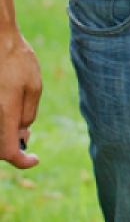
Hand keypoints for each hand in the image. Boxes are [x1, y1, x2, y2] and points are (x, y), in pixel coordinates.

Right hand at [0, 29, 41, 169]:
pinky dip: (1, 122)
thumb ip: (28, 113)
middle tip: (27, 135)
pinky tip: (9, 108)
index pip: (8, 151)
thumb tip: (22, 133)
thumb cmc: (17, 60)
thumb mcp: (33, 86)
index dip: (21, 160)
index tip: (34, 160)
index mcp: (4, 113)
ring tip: (19, 117)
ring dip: (6, 134)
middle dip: (14, 145)